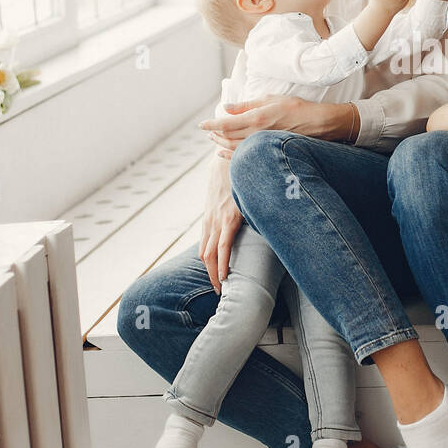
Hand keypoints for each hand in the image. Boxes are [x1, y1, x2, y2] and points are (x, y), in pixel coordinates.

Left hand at [200, 95, 326, 156]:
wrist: (319, 124)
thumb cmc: (297, 107)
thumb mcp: (271, 99)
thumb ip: (247, 105)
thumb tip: (226, 107)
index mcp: (256, 118)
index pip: (226, 123)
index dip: (211, 124)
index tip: (201, 124)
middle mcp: (257, 134)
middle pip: (227, 137)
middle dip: (215, 133)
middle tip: (207, 129)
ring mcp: (262, 145)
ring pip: (234, 148)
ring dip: (221, 143)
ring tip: (214, 139)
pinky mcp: (268, 152)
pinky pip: (244, 156)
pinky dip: (230, 155)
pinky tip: (223, 153)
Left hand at [200, 157, 243, 292]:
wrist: (229, 157)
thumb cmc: (233, 173)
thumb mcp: (229, 192)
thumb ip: (232, 204)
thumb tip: (242, 210)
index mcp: (211, 217)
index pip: (205, 247)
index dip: (209, 265)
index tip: (217, 278)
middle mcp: (210, 221)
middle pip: (204, 255)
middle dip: (210, 275)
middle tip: (219, 290)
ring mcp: (218, 220)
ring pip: (210, 255)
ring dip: (215, 274)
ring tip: (222, 287)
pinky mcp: (229, 218)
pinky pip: (223, 246)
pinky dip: (223, 263)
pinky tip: (226, 275)